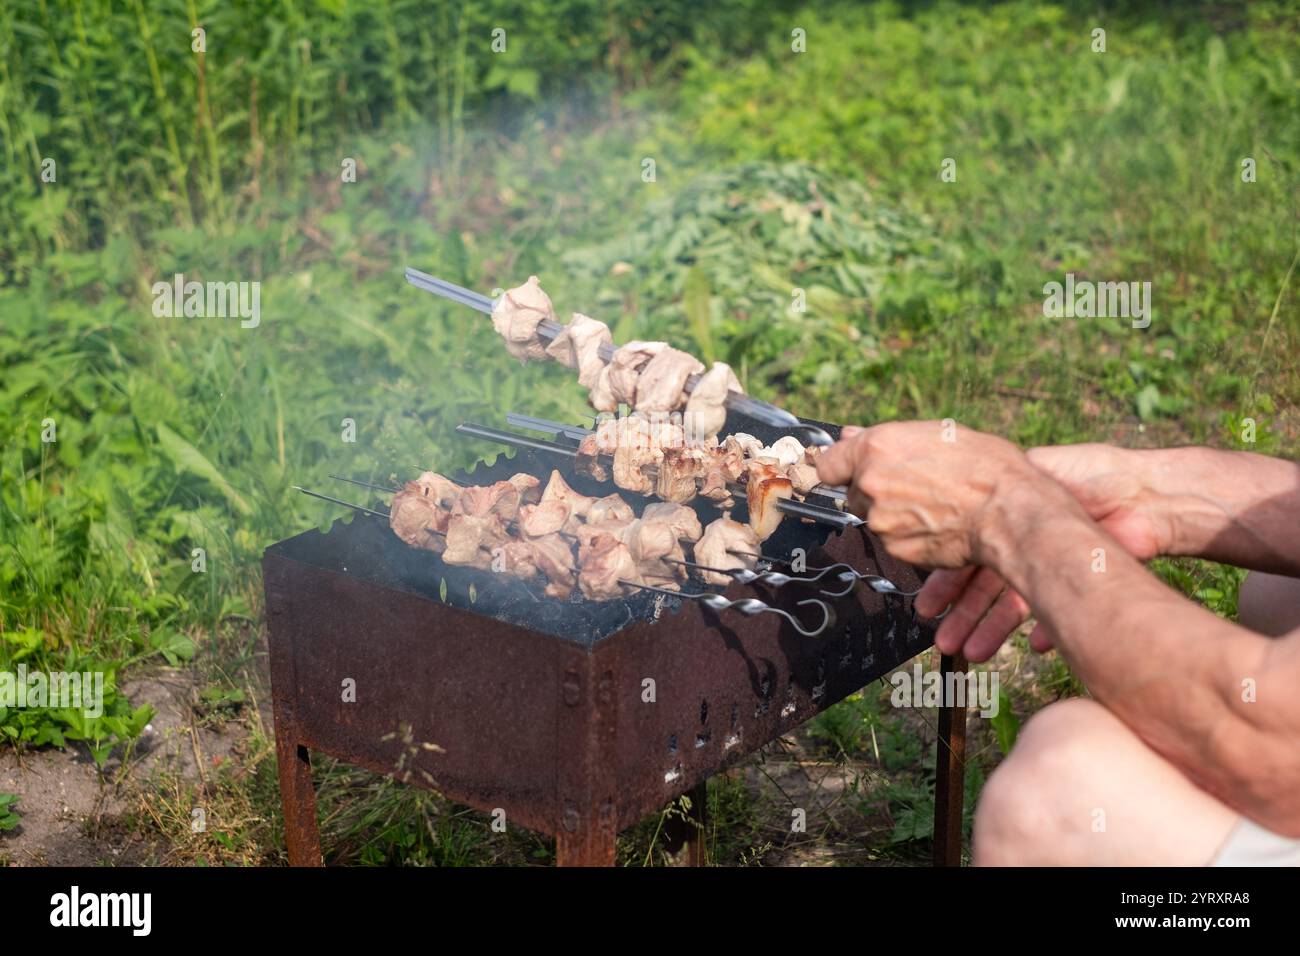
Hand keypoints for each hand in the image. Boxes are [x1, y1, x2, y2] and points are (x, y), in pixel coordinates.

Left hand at [815, 420, 1063, 569]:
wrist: (1007, 510)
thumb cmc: (982, 465)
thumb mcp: (937, 434)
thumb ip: (885, 440)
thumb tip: (848, 435)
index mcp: (876, 447)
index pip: (827, 464)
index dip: (838, 468)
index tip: (847, 472)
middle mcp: (870, 482)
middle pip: (855, 492)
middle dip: (876, 491)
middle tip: (915, 486)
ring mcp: (880, 519)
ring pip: (875, 518)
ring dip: (894, 515)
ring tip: (935, 505)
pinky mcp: (895, 548)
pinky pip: (894, 541)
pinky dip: (909, 536)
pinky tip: (938, 524)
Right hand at [916, 443, 1167, 660]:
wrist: (1148, 494)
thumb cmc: (1094, 472)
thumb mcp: (1039, 467)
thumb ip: (1003, 483)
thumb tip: (963, 495)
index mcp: (1012, 517)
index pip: (969, 553)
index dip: (946, 580)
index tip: (927, 605)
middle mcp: (1029, 544)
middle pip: (986, 585)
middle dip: (963, 615)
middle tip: (942, 641)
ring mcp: (1054, 566)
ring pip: (1014, 604)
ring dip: (992, 630)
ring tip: (971, 653)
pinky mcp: (1080, 584)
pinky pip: (1056, 613)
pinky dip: (1046, 630)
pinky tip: (1034, 645)